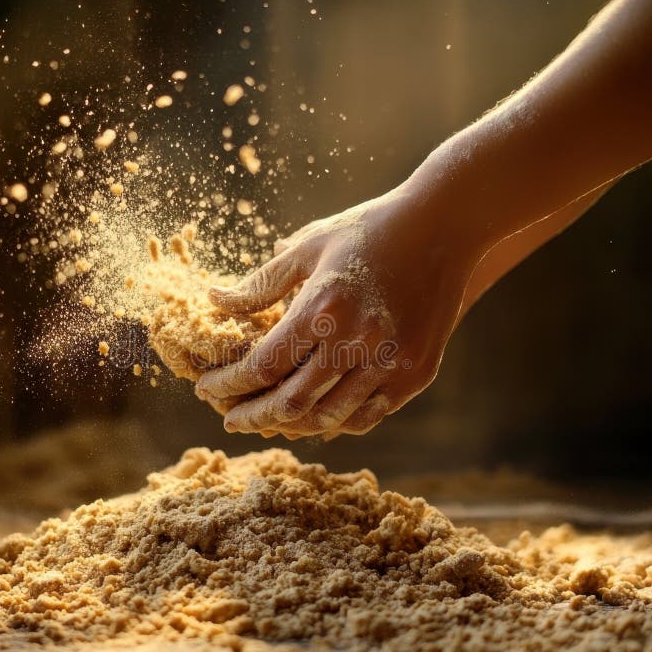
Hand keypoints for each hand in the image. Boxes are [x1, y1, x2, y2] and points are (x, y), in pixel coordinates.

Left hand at [195, 177, 481, 437]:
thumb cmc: (368, 230)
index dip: (229, 384)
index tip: (207, 389)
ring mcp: (391, 362)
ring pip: (328, 416)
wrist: (443, 227)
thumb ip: (261, 283)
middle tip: (230, 419)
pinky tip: (315, 417)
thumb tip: (216, 301)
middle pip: (290, 401)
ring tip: (268, 420)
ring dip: (291, 425)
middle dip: (252, 415)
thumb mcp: (309, 247)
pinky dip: (335, 422)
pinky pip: (367, 415)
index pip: (262, 365)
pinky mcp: (415, 373)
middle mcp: (357, 341)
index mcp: (323, 308)